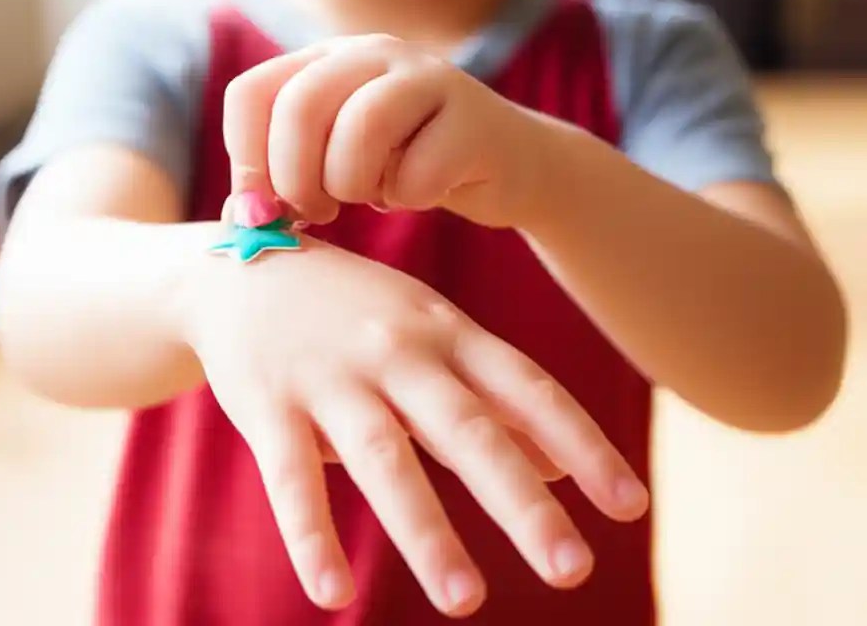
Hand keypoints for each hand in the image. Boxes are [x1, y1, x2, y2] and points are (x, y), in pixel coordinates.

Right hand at [182, 238, 649, 616]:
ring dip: (426, 532)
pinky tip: (332, 593)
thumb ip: (491, 398)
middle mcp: (396, 352)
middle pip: (469, 430)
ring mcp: (329, 377)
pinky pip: (291, 478)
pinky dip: (312, 536)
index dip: (584, 446)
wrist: (234, 274)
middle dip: (522, 502)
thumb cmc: (351, 313)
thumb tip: (564, 467)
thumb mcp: (429, 335)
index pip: (529, 389)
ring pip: (385, 459)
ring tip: (465, 599)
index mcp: (445, 332)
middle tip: (573, 570)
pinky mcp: (267, 405)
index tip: (631, 506)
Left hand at [223, 33, 557, 227]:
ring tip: (368, 195)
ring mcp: (427, 78)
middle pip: (299, 107)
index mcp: (325, 59)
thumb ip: (284, 177)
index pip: (251, 94)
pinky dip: (408, 198)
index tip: (267, 202)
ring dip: (351, 184)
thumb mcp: (333, 160)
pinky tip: (419, 191)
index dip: (247, 159)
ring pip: (360, 130)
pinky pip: (417, 173)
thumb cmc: (404, 166)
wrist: (507, 165)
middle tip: (316, 211)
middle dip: (295, 178)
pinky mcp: (473, 120)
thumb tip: (244, 216)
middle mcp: (372, 53)